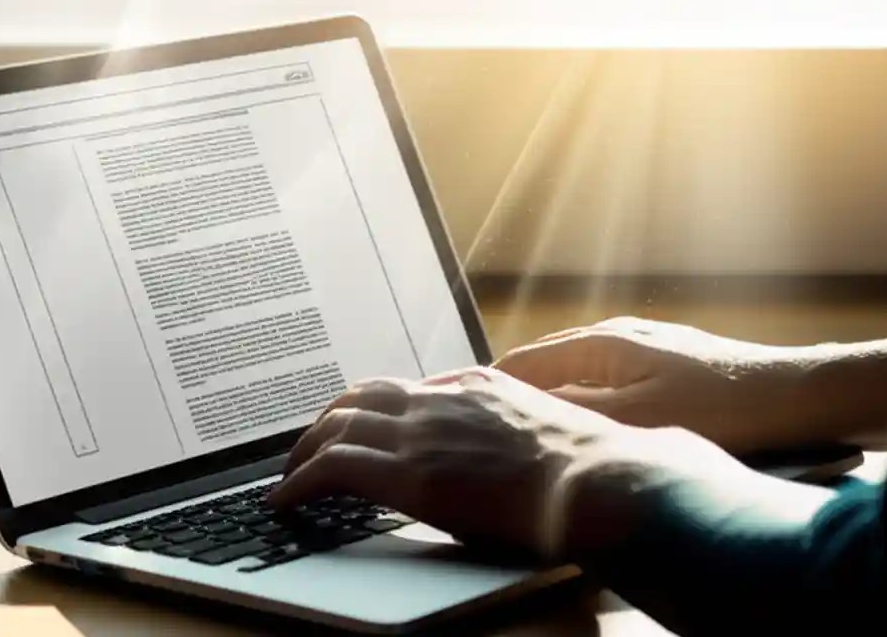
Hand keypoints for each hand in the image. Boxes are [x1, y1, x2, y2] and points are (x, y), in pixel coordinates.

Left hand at [268, 366, 742, 558]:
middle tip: (310, 447)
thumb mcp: (544, 429)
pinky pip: (334, 467)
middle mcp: (441, 399)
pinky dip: (301, 481)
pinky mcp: (410, 473)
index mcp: (475, 385)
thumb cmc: (589, 468)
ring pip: (337, 425)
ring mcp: (423, 433)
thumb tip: (504, 448)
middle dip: (328, 422)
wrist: (599, 481)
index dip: (371, 409)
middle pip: (360, 397)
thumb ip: (511, 427)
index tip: (358, 427)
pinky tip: (287, 500)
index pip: (404, 388)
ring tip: (291, 475)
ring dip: (306, 450)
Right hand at [493, 317, 794, 452]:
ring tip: (515, 425)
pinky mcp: (661, 360)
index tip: (450, 410)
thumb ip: (577, 411)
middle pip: (540, 365)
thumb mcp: (639, 418)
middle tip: (472, 422)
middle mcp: (613, 335)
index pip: (519, 366)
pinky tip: (579, 422)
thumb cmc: (722, 406)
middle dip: (505, 392)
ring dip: (542, 396)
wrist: (795, 392)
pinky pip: (599, 378)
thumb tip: (518, 407)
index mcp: (601, 344)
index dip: (482, 390)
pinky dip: (576, 398)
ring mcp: (639, 345)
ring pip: (570, 371)